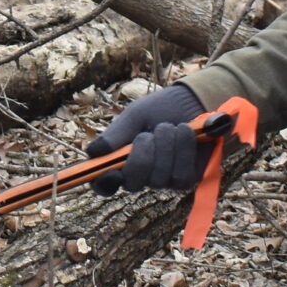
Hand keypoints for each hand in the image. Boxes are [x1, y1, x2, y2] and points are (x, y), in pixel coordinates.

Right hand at [83, 81, 207, 193]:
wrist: (193, 101)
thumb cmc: (160, 109)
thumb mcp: (134, 116)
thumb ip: (116, 134)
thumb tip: (93, 152)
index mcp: (121, 160)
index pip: (104, 184)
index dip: (104, 183)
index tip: (112, 172)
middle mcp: (141, 175)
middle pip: (133, 183)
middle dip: (141, 156)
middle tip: (148, 134)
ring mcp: (164, 180)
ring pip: (159, 178)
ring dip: (165, 147)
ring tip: (170, 127)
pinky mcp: (187, 179)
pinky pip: (181, 174)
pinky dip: (183, 149)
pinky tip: (185, 133)